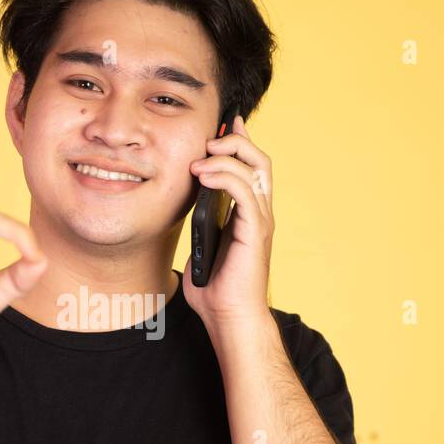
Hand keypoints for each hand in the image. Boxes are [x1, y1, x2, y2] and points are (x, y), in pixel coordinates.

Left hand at [182, 114, 273, 330]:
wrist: (229, 318)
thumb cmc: (216, 291)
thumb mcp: (201, 248)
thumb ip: (199, 227)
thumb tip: (184, 213)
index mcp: (249, 215)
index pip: (252, 167)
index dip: (240, 142)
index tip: (222, 125)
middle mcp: (260, 213)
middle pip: (259, 160)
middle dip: (236, 141)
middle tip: (210, 138)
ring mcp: (260, 221)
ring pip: (255, 169)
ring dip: (226, 156)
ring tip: (200, 158)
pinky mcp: (255, 231)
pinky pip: (245, 190)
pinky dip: (225, 176)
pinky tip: (202, 175)